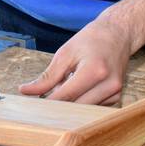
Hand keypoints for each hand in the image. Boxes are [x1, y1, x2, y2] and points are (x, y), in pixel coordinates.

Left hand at [19, 14, 135, 104]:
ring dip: (70, 104)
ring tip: (63, 89)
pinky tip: (79, 89)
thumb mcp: (65, 53)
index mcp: (95, 70)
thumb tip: (26, 91)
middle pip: (75, 107)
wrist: (118, 34)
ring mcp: (115, 92)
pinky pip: (93, 107)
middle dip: (57, 106)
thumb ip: (47, 77)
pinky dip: (82, 102)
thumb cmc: (91, 40)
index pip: (66, 95)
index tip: (32, 105)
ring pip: (84, 111)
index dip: (47, 102)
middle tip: (42, 101)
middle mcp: (109, 84)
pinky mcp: (117, 97)